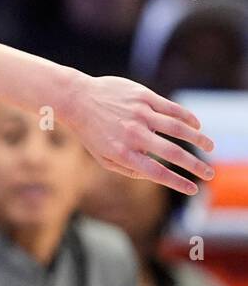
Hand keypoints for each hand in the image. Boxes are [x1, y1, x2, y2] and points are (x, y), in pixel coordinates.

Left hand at [61, 74, 214, 194]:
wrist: (76, 99)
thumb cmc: (91, 131)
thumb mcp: (103, 157)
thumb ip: (128, 169)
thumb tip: (153, 174)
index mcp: (123, 152)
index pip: (157, 173)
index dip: (178, 183)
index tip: (193, 189)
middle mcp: (133, 134)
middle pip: (173, 153)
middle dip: (196, 166)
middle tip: (209, 174)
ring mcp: (139, 113)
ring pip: (178, 127)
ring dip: (199, 139)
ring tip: (210, 147)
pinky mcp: (142, 96)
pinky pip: (172, 108)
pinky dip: (188, 118)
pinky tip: (196, 125)